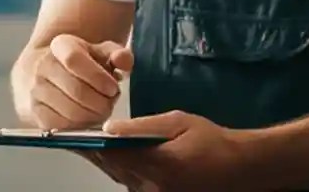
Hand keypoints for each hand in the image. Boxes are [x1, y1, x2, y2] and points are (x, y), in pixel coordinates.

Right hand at [25, 34, 133, 130]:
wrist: (44, 71)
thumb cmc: (81, 64)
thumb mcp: (102, 53)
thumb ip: (119, 55)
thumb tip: (123, 60)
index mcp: (60, 45)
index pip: (74, 60)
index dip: (97, 77)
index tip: (113, 88)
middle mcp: (41, 66)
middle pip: (76, 91)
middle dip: (101, 103)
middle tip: (110, 104)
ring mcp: (34, 91)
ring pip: (70, 112)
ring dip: (92, 117)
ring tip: (100, 110)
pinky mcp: (32, 113)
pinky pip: (60, 127)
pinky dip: (78, 127)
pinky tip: (85, 119)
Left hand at [83, 111, 258, 191]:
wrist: (238, 169)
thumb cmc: (211, 141)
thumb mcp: (179, 122)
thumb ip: (142, 126)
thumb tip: (109, 129)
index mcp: (159, 166)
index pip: (113, 155)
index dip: (89, 144)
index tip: (70, 134)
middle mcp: (152, 188)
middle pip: (111, 168)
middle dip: (92, 152)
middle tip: (69, 136)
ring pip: (118, 177)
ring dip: (103, 161)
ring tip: (84, 142)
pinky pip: (129, 183)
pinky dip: (118, 169)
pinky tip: (110, 155)